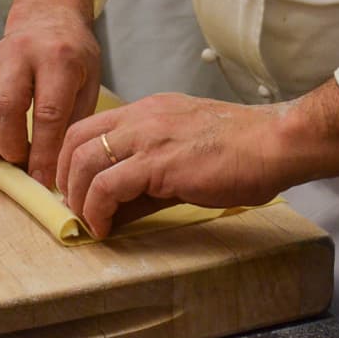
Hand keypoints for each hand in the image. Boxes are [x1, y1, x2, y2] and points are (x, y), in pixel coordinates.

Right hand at [0, 0, 99, 187]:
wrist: (48, 20)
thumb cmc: (74, 59)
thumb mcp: (88, 85)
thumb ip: (72, 123)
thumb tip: (56, 169)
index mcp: (59, 59)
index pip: (48, 112)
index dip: (44, 151)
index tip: (43, 180)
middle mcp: (22, 54)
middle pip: (5, 107)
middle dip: (12, 146)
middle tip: (22, 163)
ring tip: (7, 152)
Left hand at [55, 79, 338, 238]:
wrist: (274, 144)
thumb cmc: (241, 151)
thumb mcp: (185, 154)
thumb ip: (149, 176)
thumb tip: (119, 209)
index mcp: (148, 110)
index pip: (89, 125)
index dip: (70, 157)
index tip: (73, 185)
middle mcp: (141, 117)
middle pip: (75, 139)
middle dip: (63, 176)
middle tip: (72, 205)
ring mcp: (148, 136)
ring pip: (84, 161)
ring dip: (78, 197)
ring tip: (88, 220)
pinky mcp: (158, 163)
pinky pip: (107, 186)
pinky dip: (97, 210)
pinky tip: (105, 227)